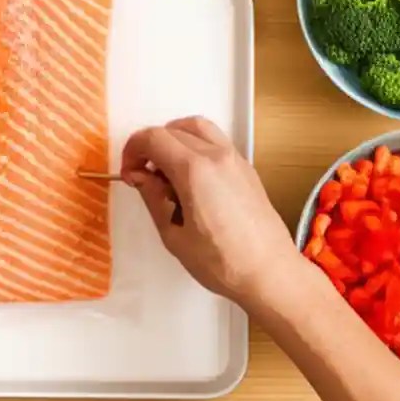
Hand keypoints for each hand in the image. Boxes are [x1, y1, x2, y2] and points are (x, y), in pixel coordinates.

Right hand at [120, 116, 298, 304]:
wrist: (270, 272)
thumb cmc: (222, 262)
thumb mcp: (174, 235)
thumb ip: (153, 198)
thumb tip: (140, 176)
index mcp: (194, 170)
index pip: (154, 138)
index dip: (133, 150)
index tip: (129, 173)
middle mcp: (216, 156)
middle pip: (173, 129)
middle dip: (150, 146)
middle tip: (143, 175)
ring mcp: (235, 159)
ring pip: (197, 128)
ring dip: (174, 139)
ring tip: (166, 170)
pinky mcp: (246, 168)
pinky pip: (215, 141)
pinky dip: (195, 146)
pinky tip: (191, 179)